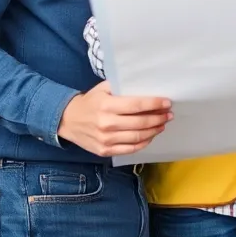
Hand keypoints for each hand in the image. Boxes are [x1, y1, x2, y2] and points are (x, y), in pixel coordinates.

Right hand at [57, 80, 172, 156]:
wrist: (67, 120)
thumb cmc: (90, 102)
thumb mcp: (103, 89)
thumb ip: (122, 87)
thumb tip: (147, 86)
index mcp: (106, 105)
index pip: (137, 105)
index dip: (155, 104)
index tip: (167, 102)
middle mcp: (106, 124)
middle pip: (140, 122)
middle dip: (158, 118)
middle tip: (168, 114)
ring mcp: (105, 139)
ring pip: (138, 137)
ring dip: (154, 130)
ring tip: (162, 124)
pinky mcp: (105, 151)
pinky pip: (130, 149)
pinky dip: (144, 143)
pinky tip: (150, 136)